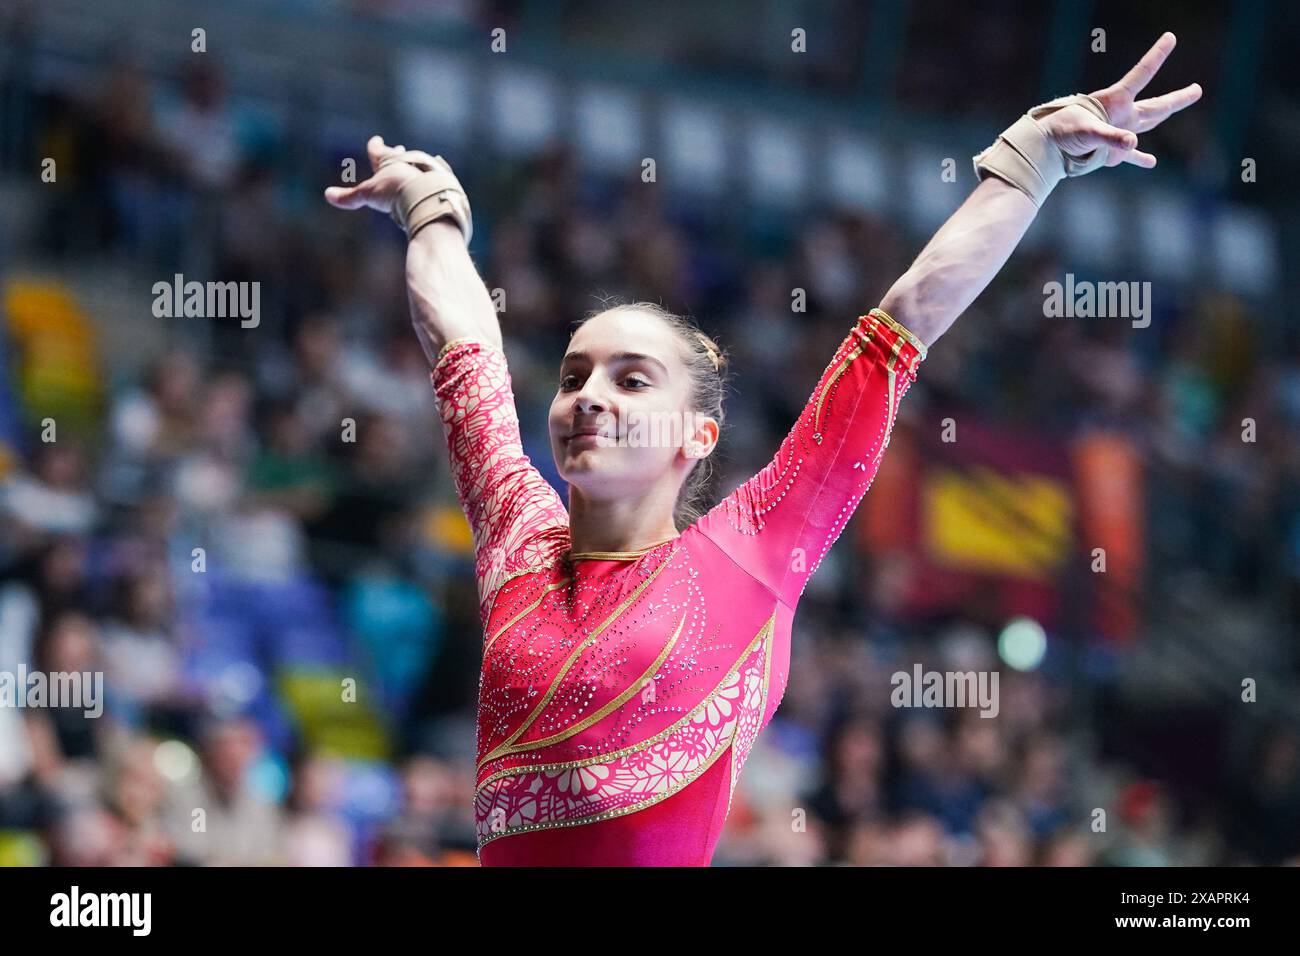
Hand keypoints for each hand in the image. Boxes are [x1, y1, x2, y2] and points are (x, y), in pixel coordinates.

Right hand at [323, 135, 423, 212]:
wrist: (425, 194)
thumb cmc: (394, 191)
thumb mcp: (369, 194)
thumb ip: (350, 197)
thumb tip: (328, 195)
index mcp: (388, 160)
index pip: (378, 150)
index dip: (375, 147)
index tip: (376, 140)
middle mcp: (406, 160)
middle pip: (400, 156)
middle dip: (397, 154)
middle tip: (399, 149)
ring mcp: (424, 168)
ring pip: (417, 165)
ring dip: (414, 166)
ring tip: (415, 167)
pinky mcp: (439, 180)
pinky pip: (433, 178)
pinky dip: (429, 179)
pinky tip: (431, 183)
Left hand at [1038, 32, 1201, 168]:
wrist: (1046, 147)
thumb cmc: (1063, 133)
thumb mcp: (1086, 133)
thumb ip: (1110, 138)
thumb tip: (1134, 144)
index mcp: (1116, 102)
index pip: (1141, 74)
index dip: (1156, 56)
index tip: (1170, 37)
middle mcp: (1122, 115)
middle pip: (1156, 106)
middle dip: (1177, 99)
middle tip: (1197, 90)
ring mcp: (1118, 132)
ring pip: (1148, 123)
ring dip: (1164, 116)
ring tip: (1180, 104)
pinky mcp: (1110, 151)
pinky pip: (1130, 155)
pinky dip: (1139, 158)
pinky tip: (1151, 162)